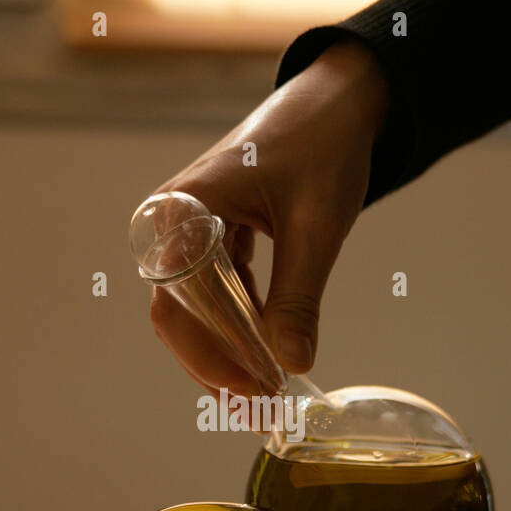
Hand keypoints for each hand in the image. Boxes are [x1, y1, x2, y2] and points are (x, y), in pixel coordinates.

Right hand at [149, 36, 390, 395]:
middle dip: (216, 365)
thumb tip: (293, 364)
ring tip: (263, 393)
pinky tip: (264, 353)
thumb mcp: (317, 227)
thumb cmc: (324, 147)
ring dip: (226, 350)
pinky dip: (237, 325)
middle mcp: (174, 218)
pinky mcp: (212, 235)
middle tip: (259, 408)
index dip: (212, 355)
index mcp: (186, 207)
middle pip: (178, 313)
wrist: (337, 102)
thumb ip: (300, 297)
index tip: (255, 388)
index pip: (180, 303)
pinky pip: (214, 292)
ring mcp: (190, 227)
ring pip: (194, 309)